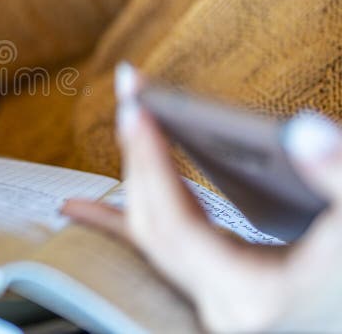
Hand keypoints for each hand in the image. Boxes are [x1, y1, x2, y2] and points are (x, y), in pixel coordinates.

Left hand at [62, 64, 341, 331]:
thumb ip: (339, 176)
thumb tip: (303, 131)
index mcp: (252, 296)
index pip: (175, 220)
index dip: (151, 161)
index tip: (136, 110)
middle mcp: (225, 306)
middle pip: (154, 225)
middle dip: (138, 157)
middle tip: (131, 100)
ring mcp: (223, 302)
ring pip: (154, 237)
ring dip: (137, 178)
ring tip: (127, 129)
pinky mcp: (230, 291)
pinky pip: (166, 250)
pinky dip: (127, 222)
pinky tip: (89, 208)